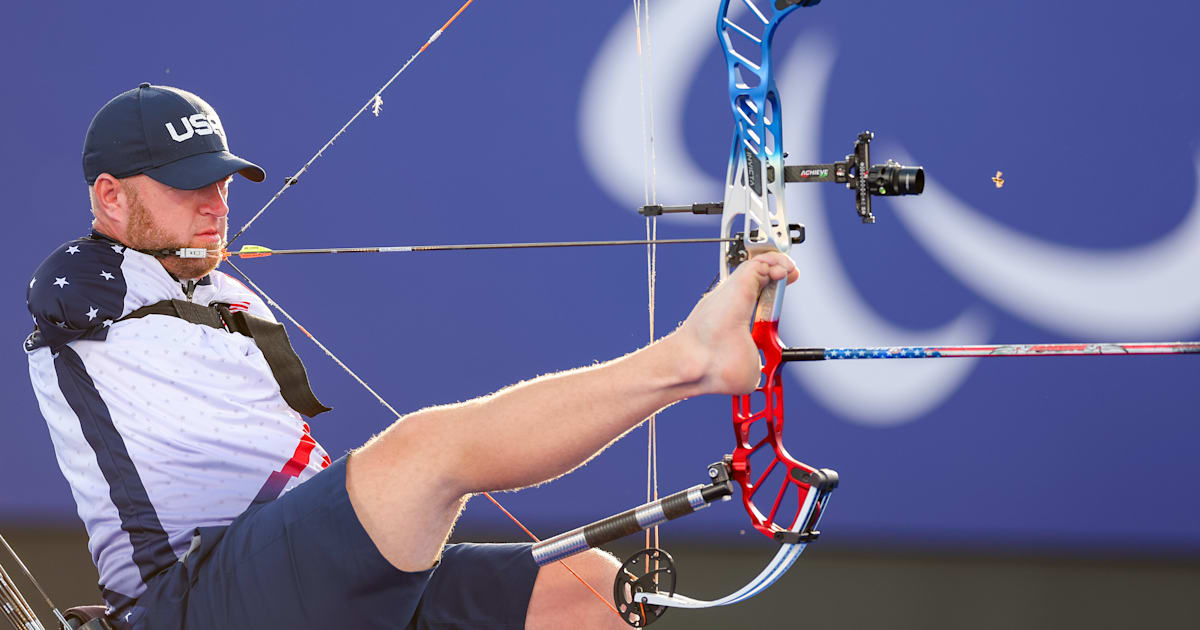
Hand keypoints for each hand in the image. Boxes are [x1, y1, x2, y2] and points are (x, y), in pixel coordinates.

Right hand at [674, 252, 798, 394]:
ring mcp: (734, 292)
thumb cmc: (716, 369)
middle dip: (777, 273)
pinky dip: (775, 261)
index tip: (786, 291)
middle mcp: (733, 304)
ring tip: (790, 270)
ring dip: (777, 263)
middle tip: (792, 274)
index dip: (774, 293)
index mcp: (735, 322)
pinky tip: (784, 270)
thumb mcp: (753, 369)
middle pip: (757, 278)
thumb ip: (765, 366)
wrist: (702, 362)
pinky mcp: (740, 283)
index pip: (757, 299)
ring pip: (758, 265)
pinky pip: (760, 262)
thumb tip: (771, 367)